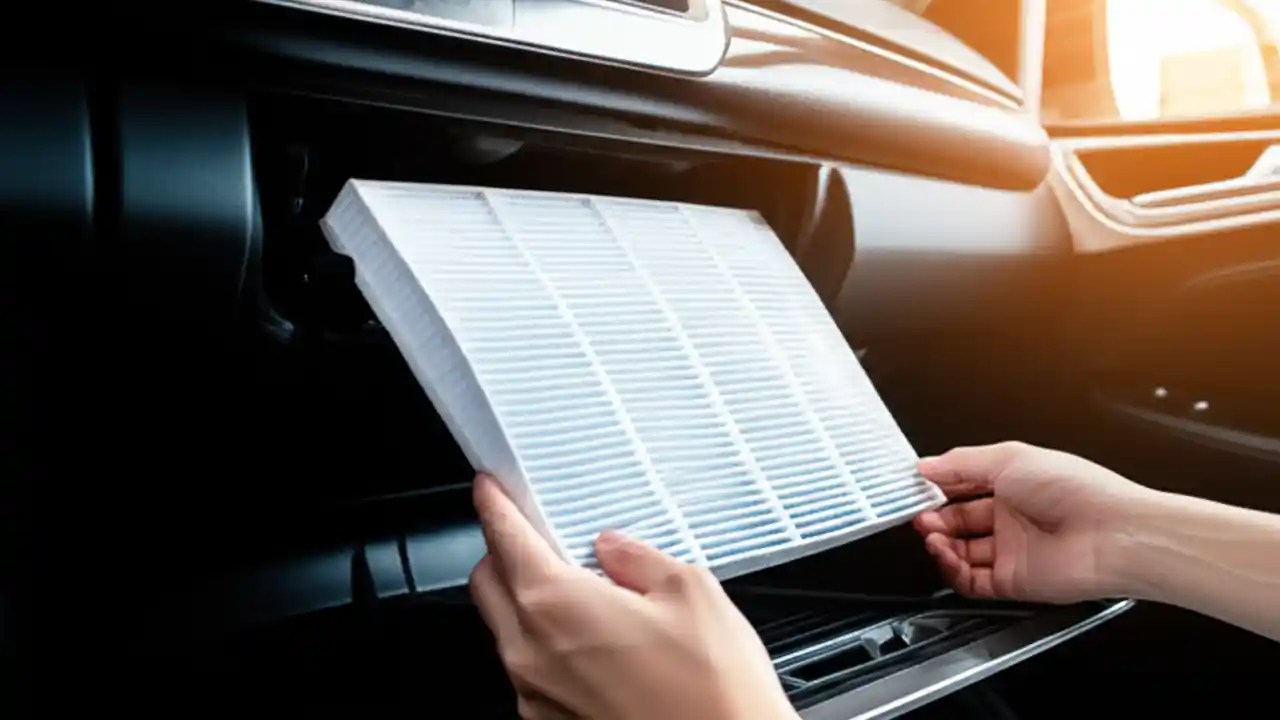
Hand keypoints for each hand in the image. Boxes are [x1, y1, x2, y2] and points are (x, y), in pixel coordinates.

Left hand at [469, 474, 797, 719]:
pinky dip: (547, 648)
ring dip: (527, 603)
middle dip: (504, 552)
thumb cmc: (714, 692)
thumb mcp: (690, 593)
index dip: (493, 504)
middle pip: (488, 583)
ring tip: (583, 596)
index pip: (502, 537)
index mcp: (555, 605)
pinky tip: (596, 645)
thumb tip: (614, 548)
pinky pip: (530, 673)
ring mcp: (534, 698)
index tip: (490, 488)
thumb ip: (639, 559)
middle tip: (540, 537)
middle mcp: (530, 653)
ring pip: (507, 630)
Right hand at [913, 441, 1153, 602]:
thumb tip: (926, 466)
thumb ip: (962, 463)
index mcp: (1014, 484)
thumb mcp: (1009, 459)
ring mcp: (1012, 551)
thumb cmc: (1074, 489)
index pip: (965, 487)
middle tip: (919, 516)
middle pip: (959, 522)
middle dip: (934, 518)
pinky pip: (972, 581)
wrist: (1112, 534)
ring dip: (939, 544)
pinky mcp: (1014, 582)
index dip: (939, 489)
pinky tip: (944, 556)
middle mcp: (1012, 518)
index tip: (917, 488)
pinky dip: (952, 571)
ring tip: (930, 535)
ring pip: (961, 553)